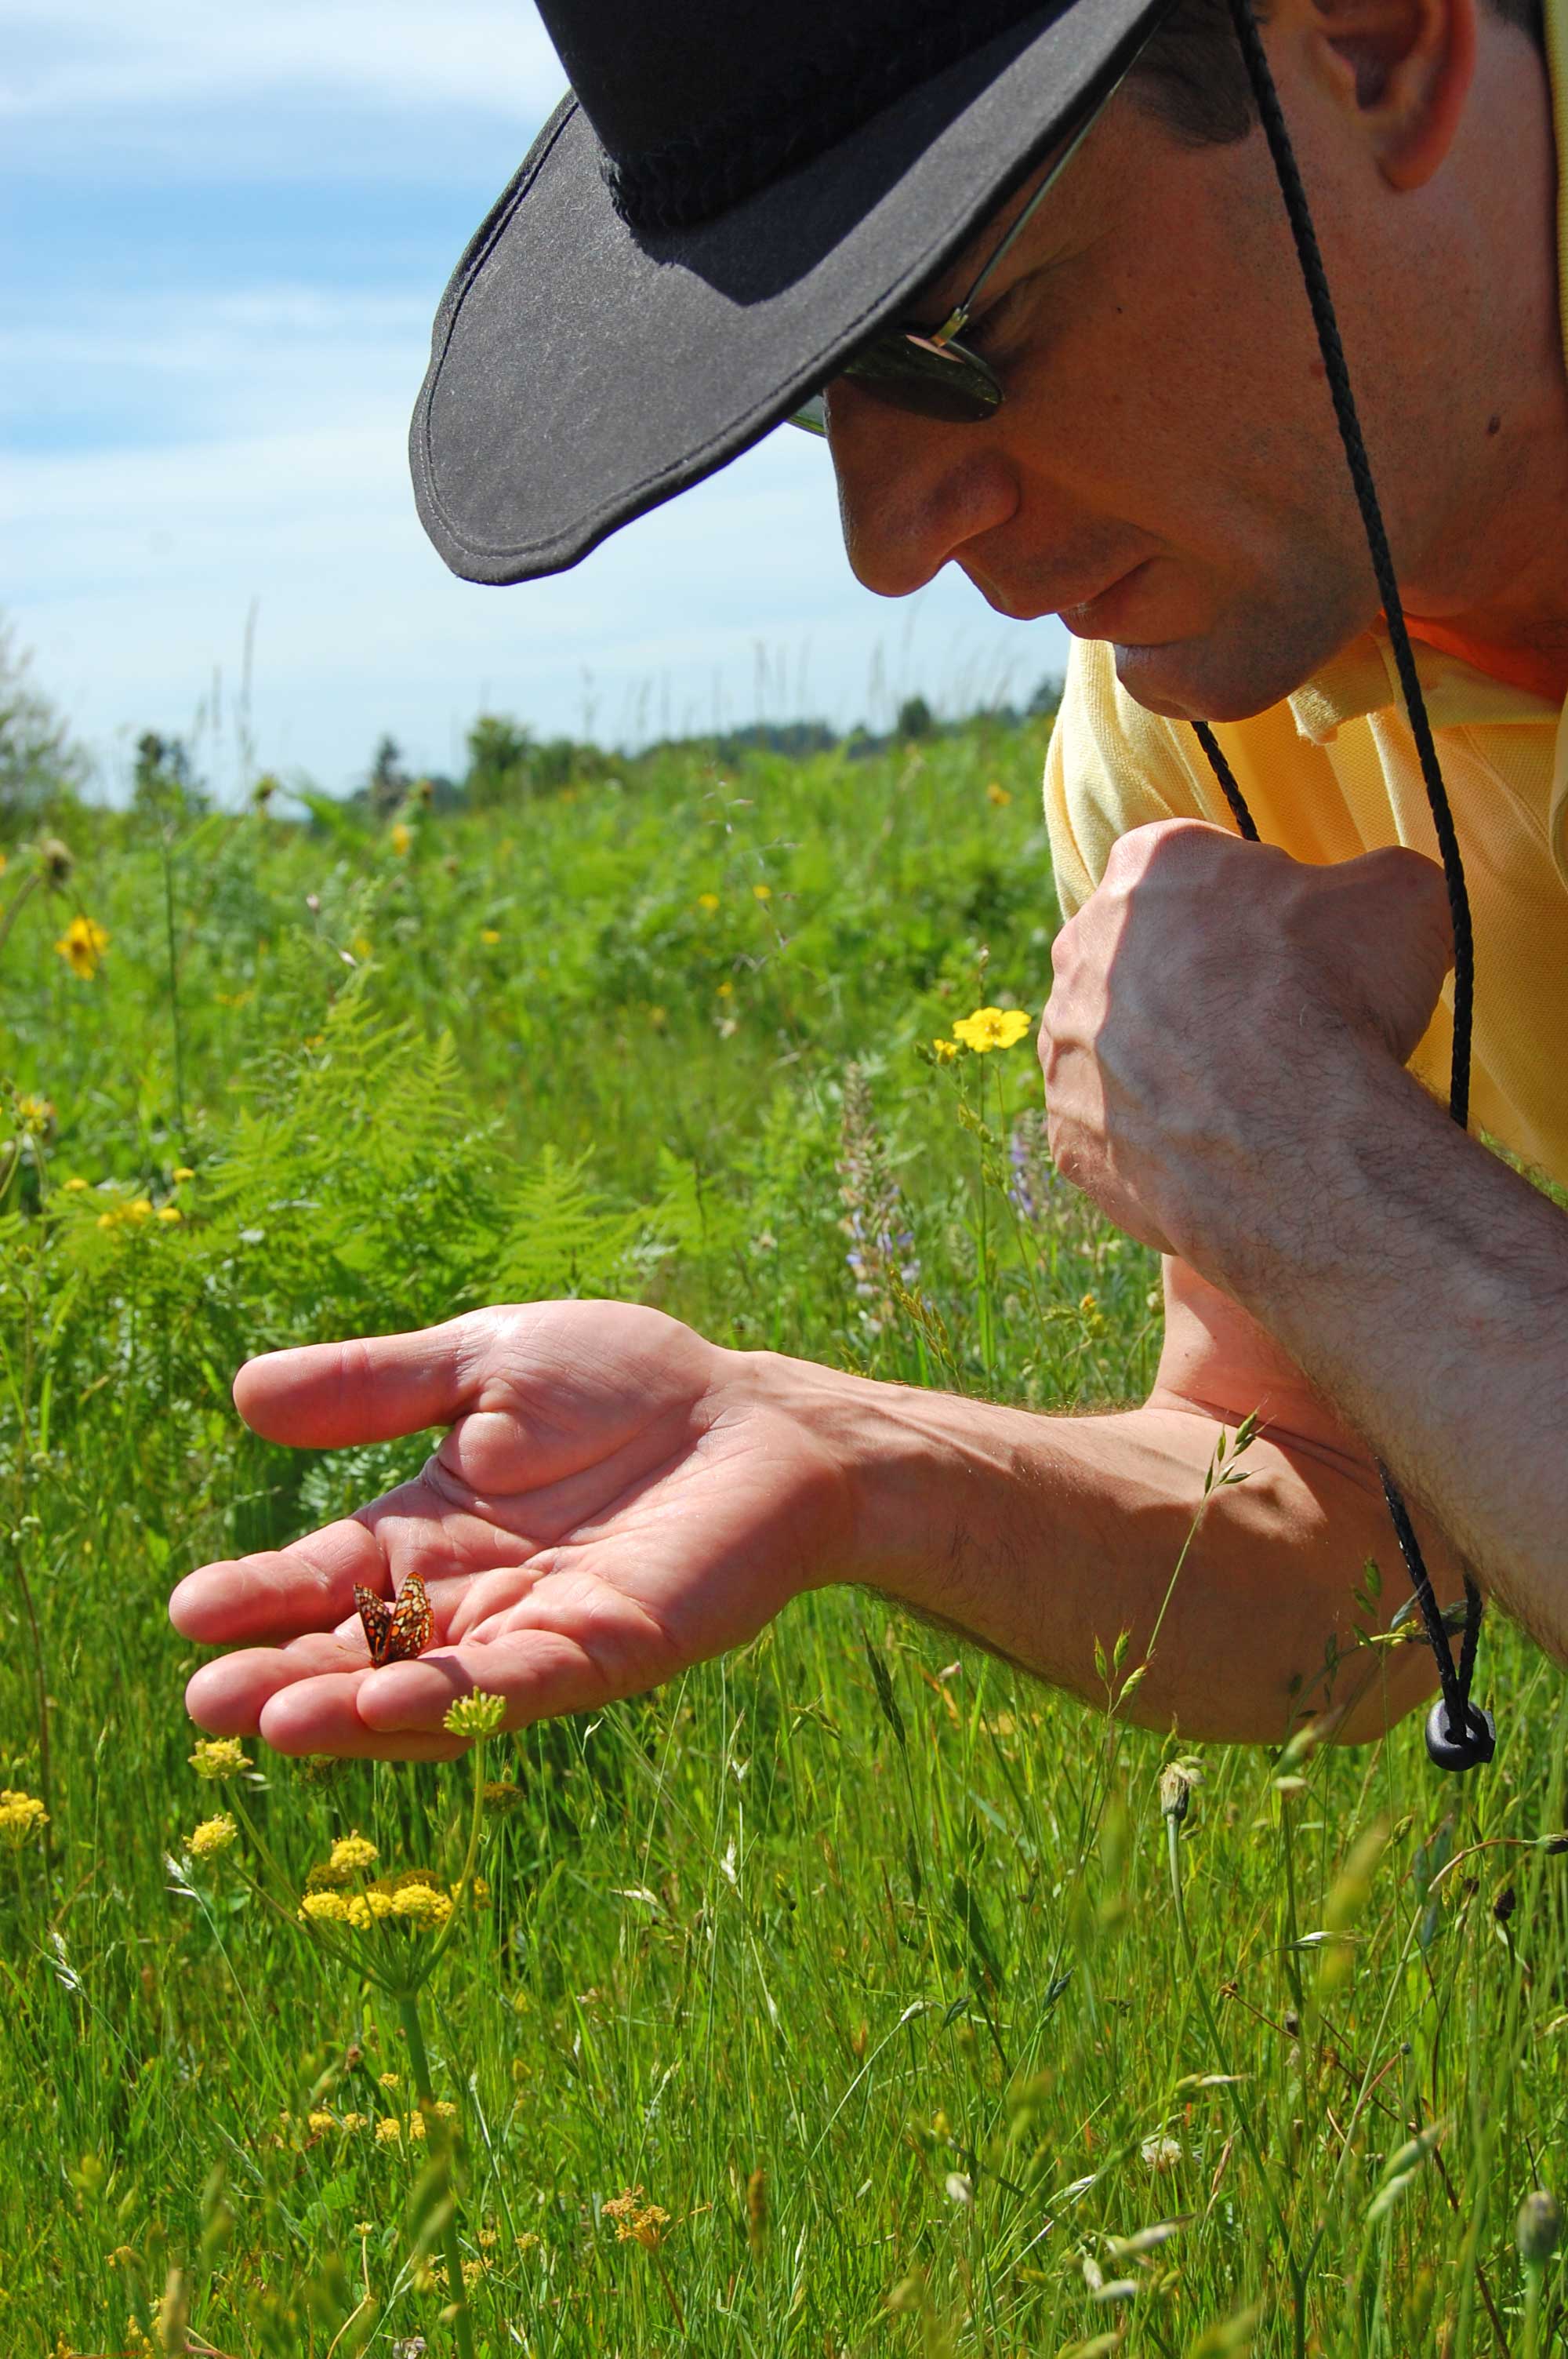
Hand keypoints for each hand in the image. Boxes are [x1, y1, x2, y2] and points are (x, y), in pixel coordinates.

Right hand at [170, 1302, 851, 1758]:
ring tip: (268, 1720)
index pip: (325, 1576)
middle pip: (362, 1650)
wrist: (758, 1414)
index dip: (259, 1595)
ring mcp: (538, 1633)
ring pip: (428, 1686)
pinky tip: (390, 1705)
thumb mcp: (482, 1366)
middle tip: (204, 1701)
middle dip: (285, 1675)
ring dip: (350, 1707)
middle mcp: (471, 1600)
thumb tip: (245, 1397)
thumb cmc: (627, 1385)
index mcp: (429, 1533)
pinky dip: (456, 1698)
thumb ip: (376, 1386)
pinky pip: (522, 1684)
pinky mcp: (612, 1648)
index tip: (189, 1611)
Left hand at [1040, 819, 1453, 1257]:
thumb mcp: (1405, 899)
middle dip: (1195, 982)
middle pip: (1143, 954)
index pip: (1194, 866)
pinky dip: (1149, 1134)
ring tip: (1239, 1096)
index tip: (1290, 945)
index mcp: (1153, 863)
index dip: (1248, 904)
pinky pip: (1105, 1124)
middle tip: (1267, 1024)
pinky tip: (1208, 1148)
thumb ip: (1382, 876)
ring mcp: (1060, 1042)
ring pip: (1114, 1040)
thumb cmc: (1341, 999)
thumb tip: (1391, 890)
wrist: (1292, 1141)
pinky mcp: (1063, 1128)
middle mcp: (1083, 944)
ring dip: (1163, 1059)